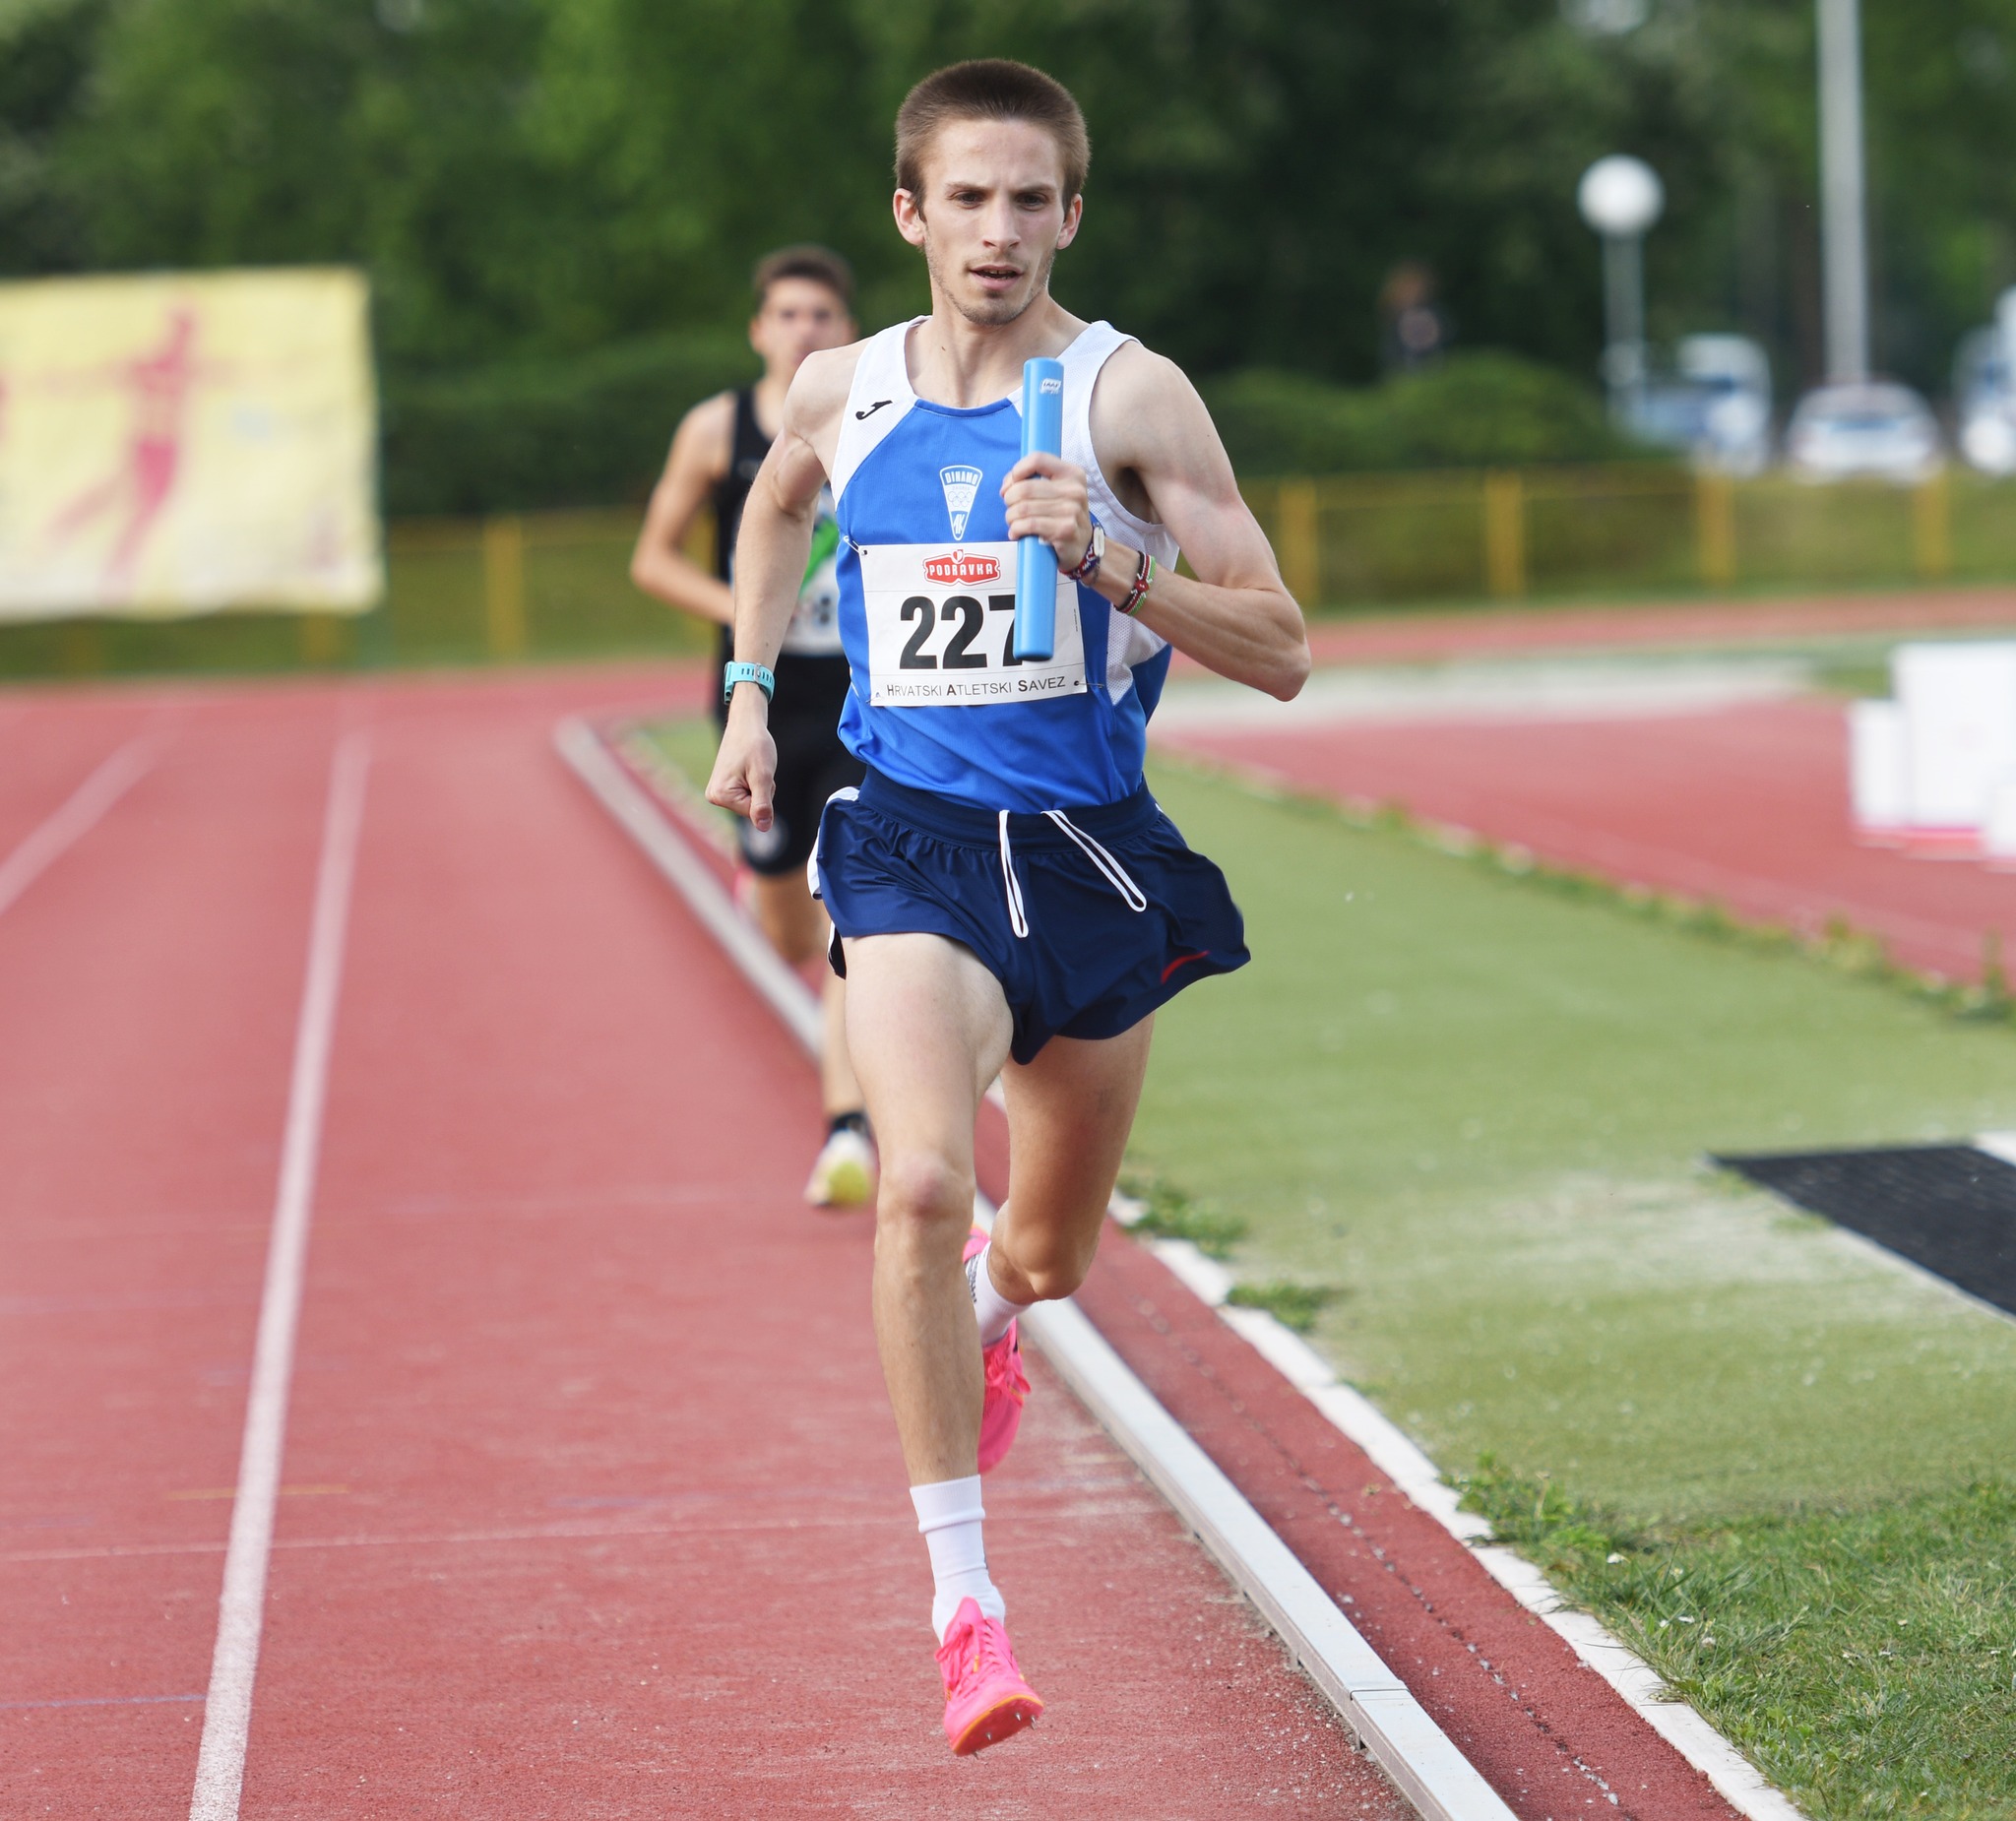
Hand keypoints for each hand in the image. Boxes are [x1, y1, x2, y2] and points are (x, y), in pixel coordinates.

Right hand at [706, 691, 777, 831]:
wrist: (746, 724)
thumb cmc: (755, 746)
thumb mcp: (763, 776)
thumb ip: (762, 804)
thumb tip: (764, 828)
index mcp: (720, 796)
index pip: (754, 813)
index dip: (764, 794)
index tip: (757, 773)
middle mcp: (714, 797)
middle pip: (750, 810)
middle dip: (761, 792)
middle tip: (756, 769)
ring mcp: (717, 792)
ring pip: (750, 803)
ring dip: (759, 788)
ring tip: (752, 767)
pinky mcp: (723, 788)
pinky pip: (747, 795)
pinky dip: (754, 784)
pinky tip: (748, 769)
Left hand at [1001, 452, 1092, 566]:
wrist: (1083, 546)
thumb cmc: (1063, 516)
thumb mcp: (1057, 491)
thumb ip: (1035, 480)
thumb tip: (1008, 484)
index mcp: (1072, 474)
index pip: (1038, 459)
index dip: (1017, 471)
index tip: (1010, 486)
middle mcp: (1074, 490)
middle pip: (1025, 488)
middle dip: (1009, 500)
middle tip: (1011, 509)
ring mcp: (1071, 510)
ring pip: (1023, 508)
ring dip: (1011, 517)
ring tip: (1014, 523)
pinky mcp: (1065, 530)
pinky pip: (1029, 524)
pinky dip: (1016, 529)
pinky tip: (1017, 533)